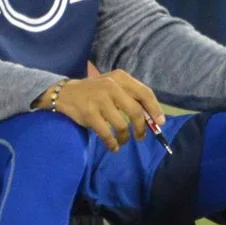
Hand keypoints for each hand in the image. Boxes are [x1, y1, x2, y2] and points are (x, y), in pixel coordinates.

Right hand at [49, 69, 163, 148]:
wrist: (65, 93)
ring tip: (123, 141)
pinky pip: (106, 134)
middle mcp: (111, 86)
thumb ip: (131, 97)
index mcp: (121, 78)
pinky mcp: (90, 114)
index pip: (145, 93)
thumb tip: (153, 118)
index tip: (160, 122)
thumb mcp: (113, 86)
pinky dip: (112, 143)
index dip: (155, 109)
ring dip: (125, 137)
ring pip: (122, 125)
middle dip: (141, 128)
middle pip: (136, 111)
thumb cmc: (95, 91)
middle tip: (141, 137)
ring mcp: (100, 100)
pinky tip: (113, 146)